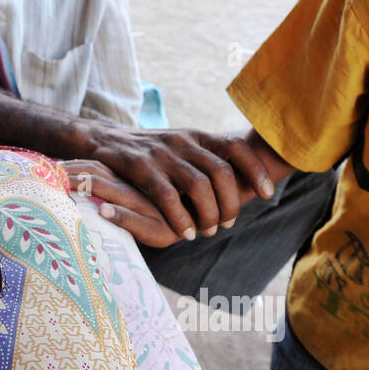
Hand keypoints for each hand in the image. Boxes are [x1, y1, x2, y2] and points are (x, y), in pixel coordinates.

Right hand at [65, 129, 274, 247]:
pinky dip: (180, 218)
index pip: (236, 147)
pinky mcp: (140, 167)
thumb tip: (245, 180)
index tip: (265, 195)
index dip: (255, 170)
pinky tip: (185, 233)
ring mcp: (161, 154)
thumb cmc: (149, 151)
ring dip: (208, 213)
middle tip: (227, 223)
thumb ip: (206, 159)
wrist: (103, 139)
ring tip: (207, 230)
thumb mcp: (182, 147)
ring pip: (198, 185)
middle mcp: (183, 142)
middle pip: (222, 171)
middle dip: (231, 202)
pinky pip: (166, 195)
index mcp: (197, 136)